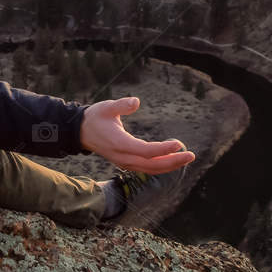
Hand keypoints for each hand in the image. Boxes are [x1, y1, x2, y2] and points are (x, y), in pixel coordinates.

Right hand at [78, 97, 194, 173]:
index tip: (178, 144)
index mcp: (119, 143)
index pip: (145, 151)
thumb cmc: (95, 117)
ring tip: (186, 158)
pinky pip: (146, 169)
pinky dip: (160, 166)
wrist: (80, 132)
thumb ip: (122, 105)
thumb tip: (136, 101)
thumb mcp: (106, 107)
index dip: (163, 149)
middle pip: (151, 165)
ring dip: (169, 166)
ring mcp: (124, 162)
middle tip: (190, 155)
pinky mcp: (126, 163)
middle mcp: (123, 157)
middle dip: (173, 161)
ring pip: (150, 169)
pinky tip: (172, 160)